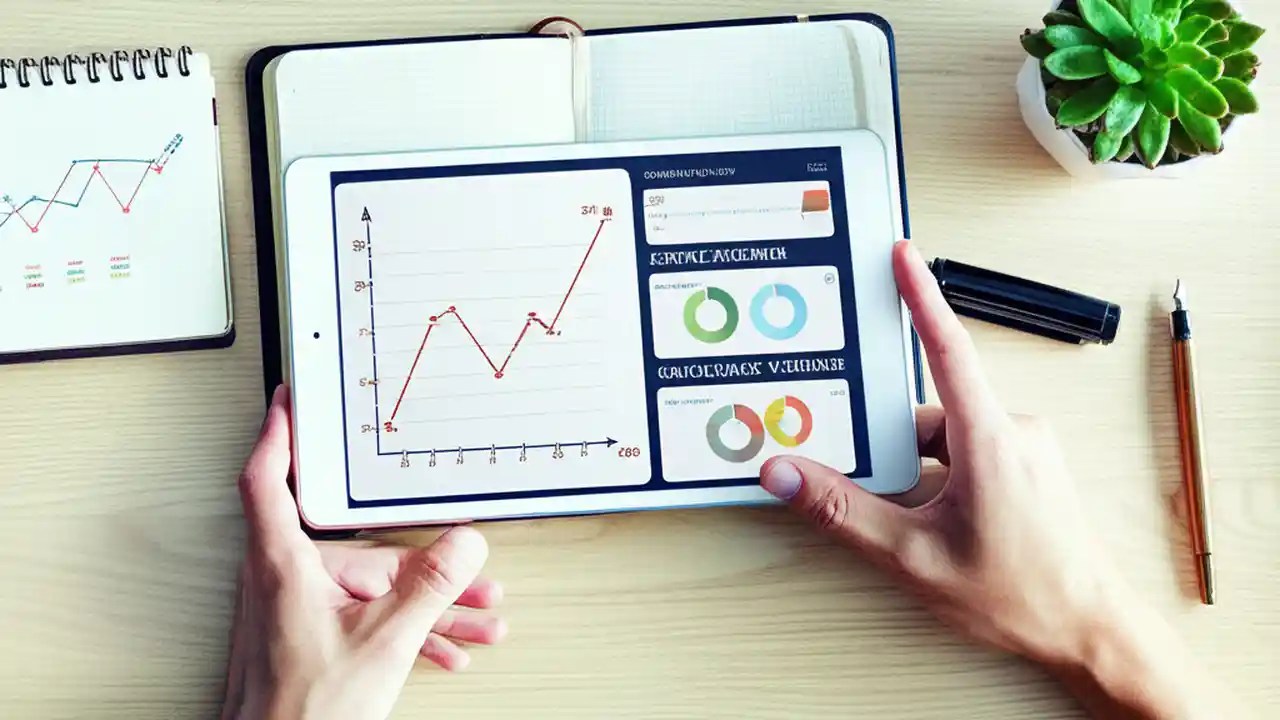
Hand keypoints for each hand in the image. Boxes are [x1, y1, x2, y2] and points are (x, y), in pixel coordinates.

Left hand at [221, 386, 506, 719]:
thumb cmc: (299, 713)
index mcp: (284, 565)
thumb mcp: (383, 644)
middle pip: (364, 551)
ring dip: (428, 605)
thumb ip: (429, 589)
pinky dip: (408, 629)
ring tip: (479, 617)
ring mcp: (298, 611)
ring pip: (374, 590)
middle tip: (469, 565)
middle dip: (427, 563)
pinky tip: (449, 648)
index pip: (268, 479)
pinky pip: (367, 618)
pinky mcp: (312, 638)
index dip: (278, 434)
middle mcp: (285, 580)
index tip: (289, 400)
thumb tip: (465, 543)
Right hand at [759, 241, 1245, 718]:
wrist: (1090, 630)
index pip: (947, 349)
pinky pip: (965, 452)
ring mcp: (1023, 449)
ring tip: (913, 527)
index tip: (901, 255)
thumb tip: (787, 474)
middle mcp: (1012, 432)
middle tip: (874, 486)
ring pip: (943, 437)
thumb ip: (843, 512)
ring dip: (913, 470)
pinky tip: (933, 522)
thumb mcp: (913, 558)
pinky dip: (937, 477)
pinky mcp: (1026, 467)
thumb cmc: (1020, 595)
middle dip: (887, 446)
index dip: (920, 296)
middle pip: (925, 410)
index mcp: (989, 440)